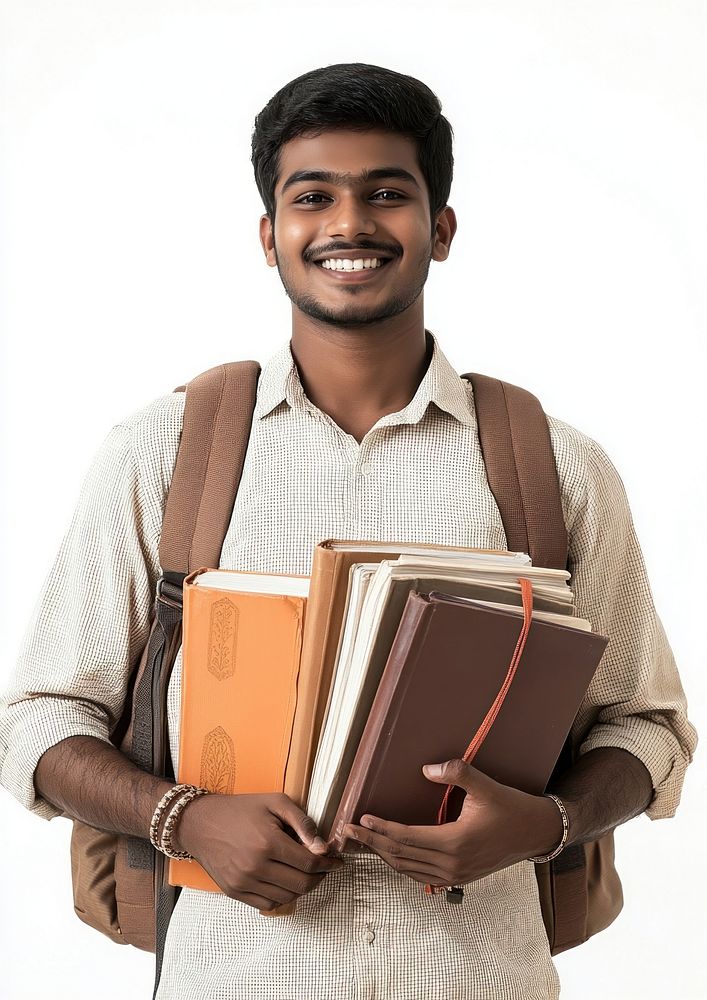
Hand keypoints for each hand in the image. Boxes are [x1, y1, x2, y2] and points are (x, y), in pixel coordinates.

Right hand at [173, 792, 343, 910]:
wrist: (201, 823)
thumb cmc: (241, 809)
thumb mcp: (275, 802)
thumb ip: (303, 823)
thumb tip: (323, 847)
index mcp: (269, 842)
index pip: (310, 863)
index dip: (328, 864)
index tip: (336, 861)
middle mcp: (256, 867)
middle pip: (302, 884)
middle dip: (319, 877)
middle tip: (324, 868)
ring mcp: (244, 883)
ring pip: (288, 897)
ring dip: (303, 888)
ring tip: (306, 873)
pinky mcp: (235, 892)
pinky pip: (268, 905)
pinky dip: (283, 897)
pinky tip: (285, 882)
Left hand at [343, 759, 563, 886]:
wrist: (535, 833)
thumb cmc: (511, 808)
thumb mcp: (487, 786)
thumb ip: (457, 773)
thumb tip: (426, 769)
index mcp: (455, 843)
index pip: (405, 838)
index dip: (380, 829)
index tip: (359, 819)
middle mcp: (452, 864)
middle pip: (400, 856)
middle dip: (372, 843)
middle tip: (347, 831)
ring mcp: (455, 875)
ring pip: (408, 869)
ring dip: (383, 856)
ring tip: (362, 841)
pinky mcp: (459, 878)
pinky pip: (420, 876)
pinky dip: (400, 865)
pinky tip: (390, 855)